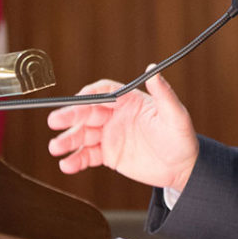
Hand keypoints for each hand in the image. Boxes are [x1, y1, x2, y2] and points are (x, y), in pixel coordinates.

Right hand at [46, 72, 197, 192]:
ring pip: (83, 135)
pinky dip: (76, 160)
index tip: (78, 100)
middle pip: (88, 112)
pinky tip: (67, 165)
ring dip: (68, 140)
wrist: (182, 168)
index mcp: (130, 101)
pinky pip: (88, 155)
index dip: (90, 95)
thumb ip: (164, 94)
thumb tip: (154, 70)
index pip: (104, 92)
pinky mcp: (108, 155)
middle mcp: (116, 116)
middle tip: (54, 121)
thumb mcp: (176, 115)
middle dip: (70, 116)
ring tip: (55, 148)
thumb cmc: (181, 138)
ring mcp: (110, 135)